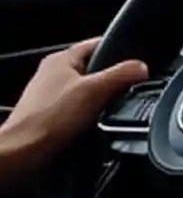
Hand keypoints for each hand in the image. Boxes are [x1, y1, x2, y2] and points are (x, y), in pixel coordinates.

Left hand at [0, 38, 147, 180]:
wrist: (25, 152)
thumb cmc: (49, 119)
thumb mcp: (95, 90)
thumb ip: (122, 74)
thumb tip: (142, 67)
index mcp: (61, 60)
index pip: (97, 44)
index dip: (120, 50)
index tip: (137, 60)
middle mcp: (54, 75)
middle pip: (96, 71)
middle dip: (113, 81)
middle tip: (127, 90)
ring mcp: (53, 96)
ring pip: (89, 92)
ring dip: (102, 102)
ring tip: (110, 111)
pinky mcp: (54, 117)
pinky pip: (82, 111)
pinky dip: (92, 117)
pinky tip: (97, 126)